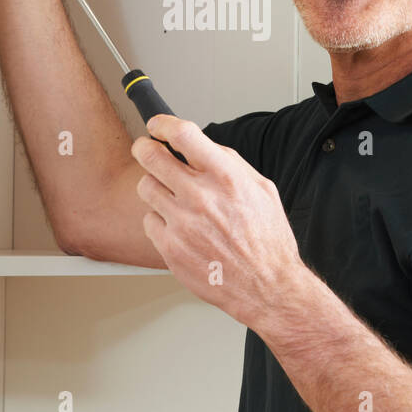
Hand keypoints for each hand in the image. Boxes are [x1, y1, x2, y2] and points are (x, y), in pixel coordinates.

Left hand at [131, 114, 306, 327]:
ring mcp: (182, 223)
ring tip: (168, 194)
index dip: (163, 124)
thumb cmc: (268, 242)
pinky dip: (159, 220)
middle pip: (151, 156)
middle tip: (145, 149)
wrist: (267, 287)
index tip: (157, 125)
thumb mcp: (262, 189)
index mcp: (226, 177)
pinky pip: (149, 220)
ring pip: (145, 187)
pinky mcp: (170, 247)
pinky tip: (177, 226)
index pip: (183, 134)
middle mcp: (201, 197)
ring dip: (154, 185)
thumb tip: (203, 147)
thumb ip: (231, 164)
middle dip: (144, 147)